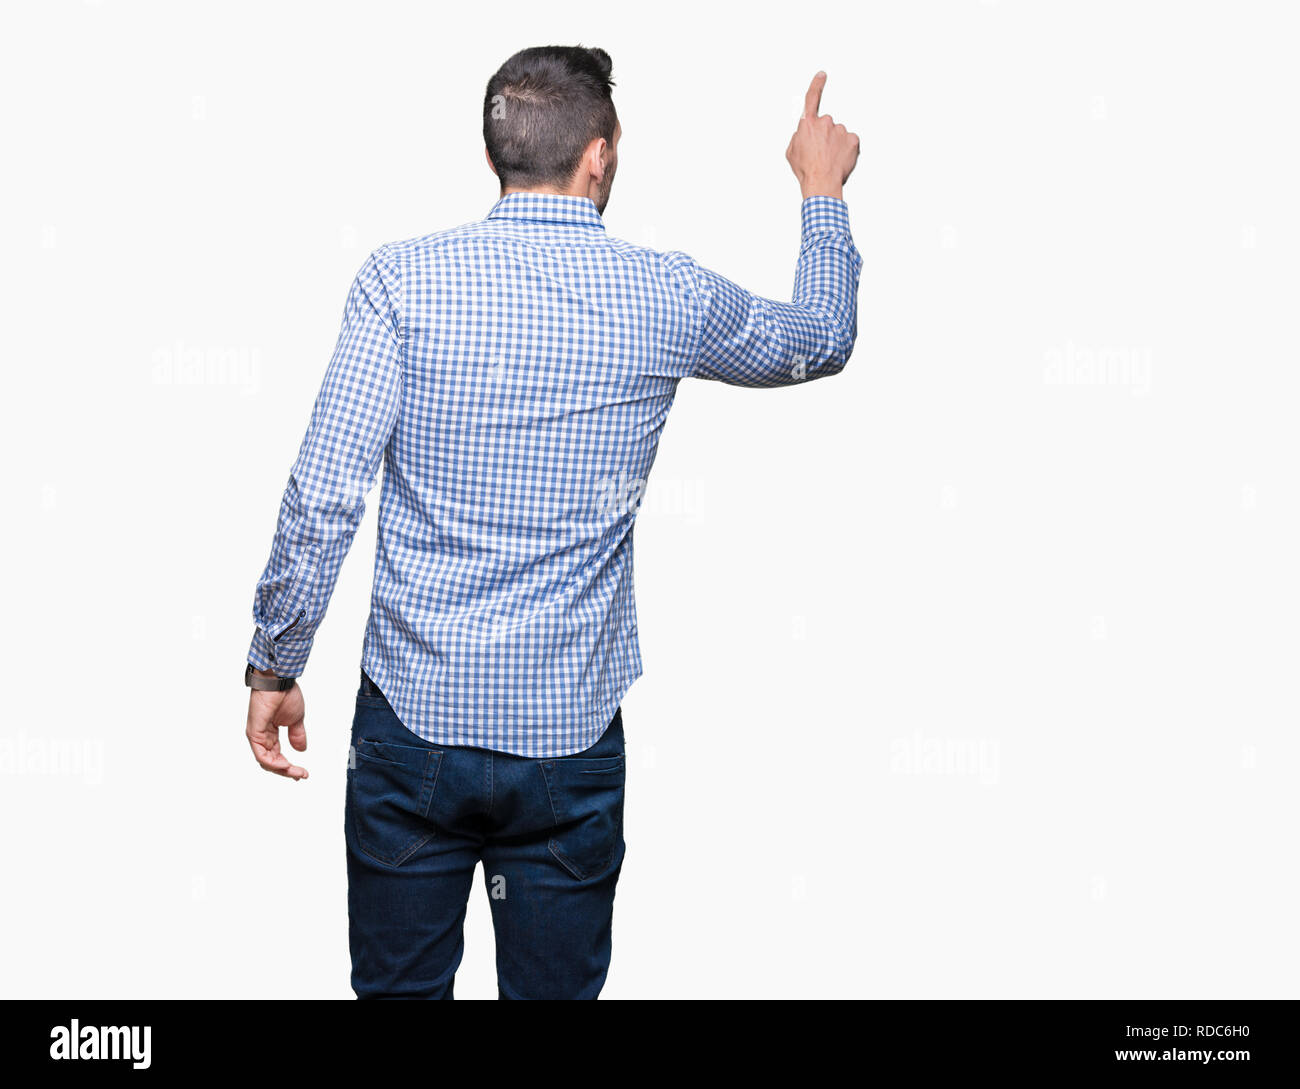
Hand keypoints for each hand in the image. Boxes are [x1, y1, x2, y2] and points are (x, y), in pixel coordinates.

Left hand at [245, 672, 308, 779]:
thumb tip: (301, 749)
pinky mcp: (254, 733)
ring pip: (266, 761)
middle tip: (300, 775)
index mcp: (270, 733)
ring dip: (281, 769)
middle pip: (271, 762)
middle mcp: (261, 736)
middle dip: (287, 771)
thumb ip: (297, 735)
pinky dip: (273, 763)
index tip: (302, 772)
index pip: (277, 756)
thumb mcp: (295, 720)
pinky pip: (261, 754)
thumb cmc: (285, 694)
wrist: (279, 681)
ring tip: (294, 772)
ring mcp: (256, 735)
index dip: (289, 766)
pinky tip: (284, 765)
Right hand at [785, 72, 859, 199]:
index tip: (822, 75)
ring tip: (829, 160)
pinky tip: (840, 160)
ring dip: (836, 145)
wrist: (821, 183)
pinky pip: (850, 142)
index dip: (817, 85)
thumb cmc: (806, 170)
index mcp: (808, 124)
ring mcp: (841, 130)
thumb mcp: (791, 153)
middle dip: (825, 137)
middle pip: (827, 126)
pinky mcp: (853, 139)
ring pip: (839, 135)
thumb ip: (797, 137)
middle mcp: (826, 123)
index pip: (812, 98)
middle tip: (821, 154)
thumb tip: (803, 134)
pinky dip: (846, 150)